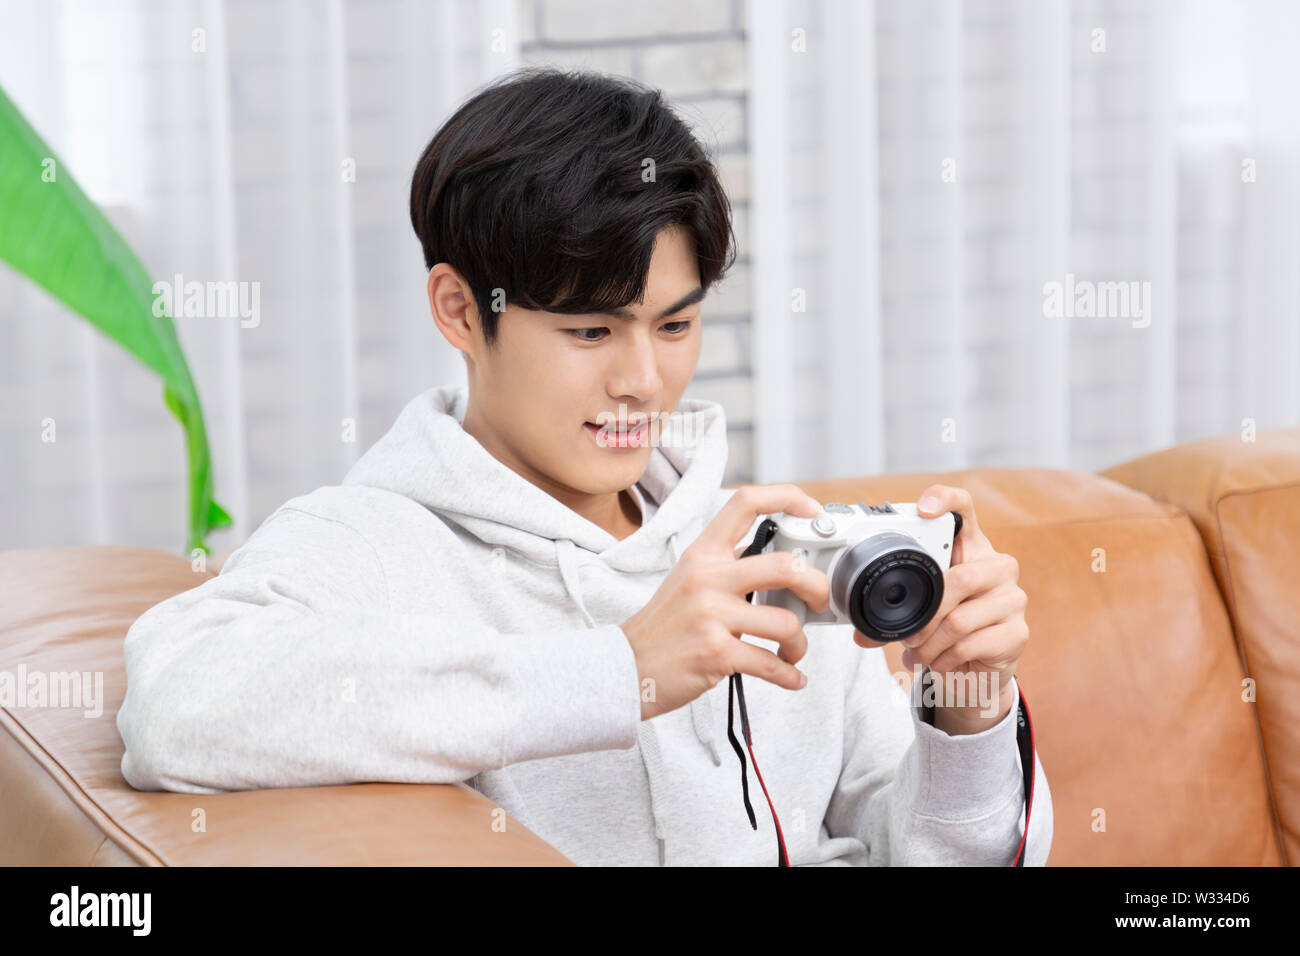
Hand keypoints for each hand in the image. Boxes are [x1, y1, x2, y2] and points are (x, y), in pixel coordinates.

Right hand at [621, 484, 830, 720]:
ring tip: (793, 651)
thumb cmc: (664, 625)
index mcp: (703, 553)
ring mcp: (711, 615)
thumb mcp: (689, 579)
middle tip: (819, 601)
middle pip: (785, 566)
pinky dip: (790, 676)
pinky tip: (792, 677)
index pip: (746, 503)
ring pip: (785, 623)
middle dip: (817, 586)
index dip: (787, 497)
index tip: (811, 510)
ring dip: (800, 643)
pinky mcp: (716, 653)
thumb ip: (728, 566)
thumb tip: (782, 565)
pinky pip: (772, 664)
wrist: (626, 665)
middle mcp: (708, 578)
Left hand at [852, 484, 1026, 734]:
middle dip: (926, 616)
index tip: (924, 508)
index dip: (946, 500)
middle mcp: (998, 567)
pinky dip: (946, 660)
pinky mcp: (1018, 632)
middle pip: (959, 579)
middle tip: (910, 635)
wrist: (975, 668)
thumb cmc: (945, 629)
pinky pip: (971, 645)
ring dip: (931, 645)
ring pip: (959, 620)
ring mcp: (1013, 598)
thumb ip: (894, 613)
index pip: (965, 510)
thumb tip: (860, 633)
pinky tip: (942, 661)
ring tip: (922, 653)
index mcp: (971, 549)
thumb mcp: (921, 611)